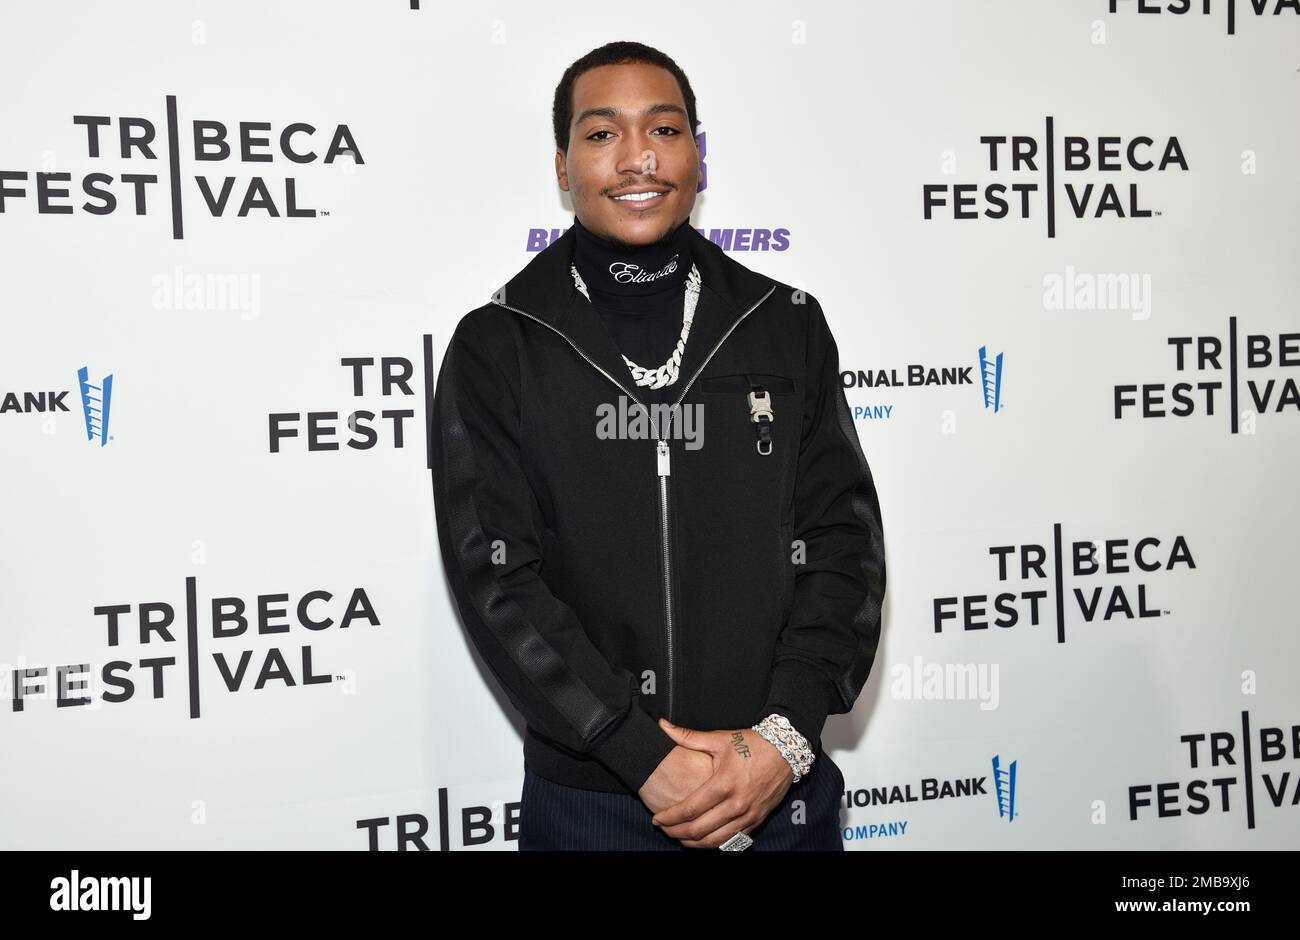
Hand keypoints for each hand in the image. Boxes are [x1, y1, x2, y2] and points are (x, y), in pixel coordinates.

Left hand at [649, 718, 793, 848]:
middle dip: (677, 833)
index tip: (657, 819)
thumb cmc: (752, 743)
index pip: (689, 809)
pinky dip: (714, 843)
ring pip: (715, 841)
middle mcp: (736, 804)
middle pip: (699, 830)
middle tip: (664, 829)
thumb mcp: (719, 739)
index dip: (670, 818)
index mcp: (723, 784)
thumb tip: (663, 725)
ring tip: (679, 837)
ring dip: (694, 843)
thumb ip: (688, 736)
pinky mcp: (757, 820)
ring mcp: (748, 815)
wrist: (786, 750)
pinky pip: (732, 840)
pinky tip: (703, 839)